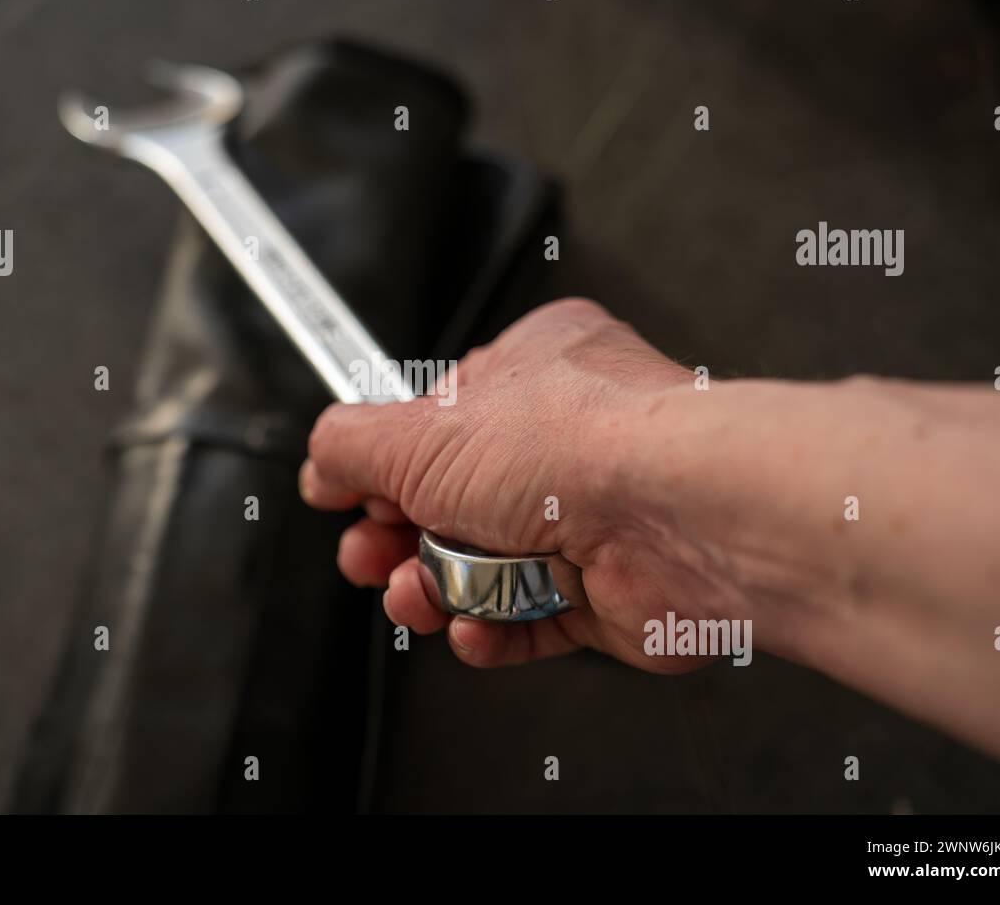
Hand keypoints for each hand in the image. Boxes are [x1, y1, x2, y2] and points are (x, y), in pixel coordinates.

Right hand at [299, 298, 731, 669]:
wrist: (676, 517)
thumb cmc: (581, 446)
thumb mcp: (420, 433)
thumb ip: (353, 444)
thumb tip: (323, 460)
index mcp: (530, 369)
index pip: (436, 418)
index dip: (385, 462)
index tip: (345, 493)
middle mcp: (565, 439)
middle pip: (451, 499)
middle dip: (397, 538)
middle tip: (369, 555)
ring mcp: (588, 518)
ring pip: (482, 564)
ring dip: (436, 587)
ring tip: (416, 593)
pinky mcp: (605, 591)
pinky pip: (527, 618)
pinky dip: (491, 629)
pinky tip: (472, 626)